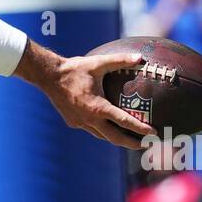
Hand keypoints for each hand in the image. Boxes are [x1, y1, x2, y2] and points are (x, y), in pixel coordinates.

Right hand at [18, 47, 155, 148]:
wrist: (48, 76)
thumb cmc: (75, 69)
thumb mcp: (98, 63)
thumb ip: (120, 60)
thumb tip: (140, 57)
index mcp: (98, 107)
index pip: (124, 122)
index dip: (140, 129)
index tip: (153, 133)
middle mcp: (90, 119)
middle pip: (115, 138)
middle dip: (132, 143)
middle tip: (146, 144)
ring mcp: (80, 123)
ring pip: (102, 136)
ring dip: (116, 139)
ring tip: (129, 140)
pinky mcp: (73, 122)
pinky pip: (90, 129)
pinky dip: (101, 130)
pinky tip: (107, 127)